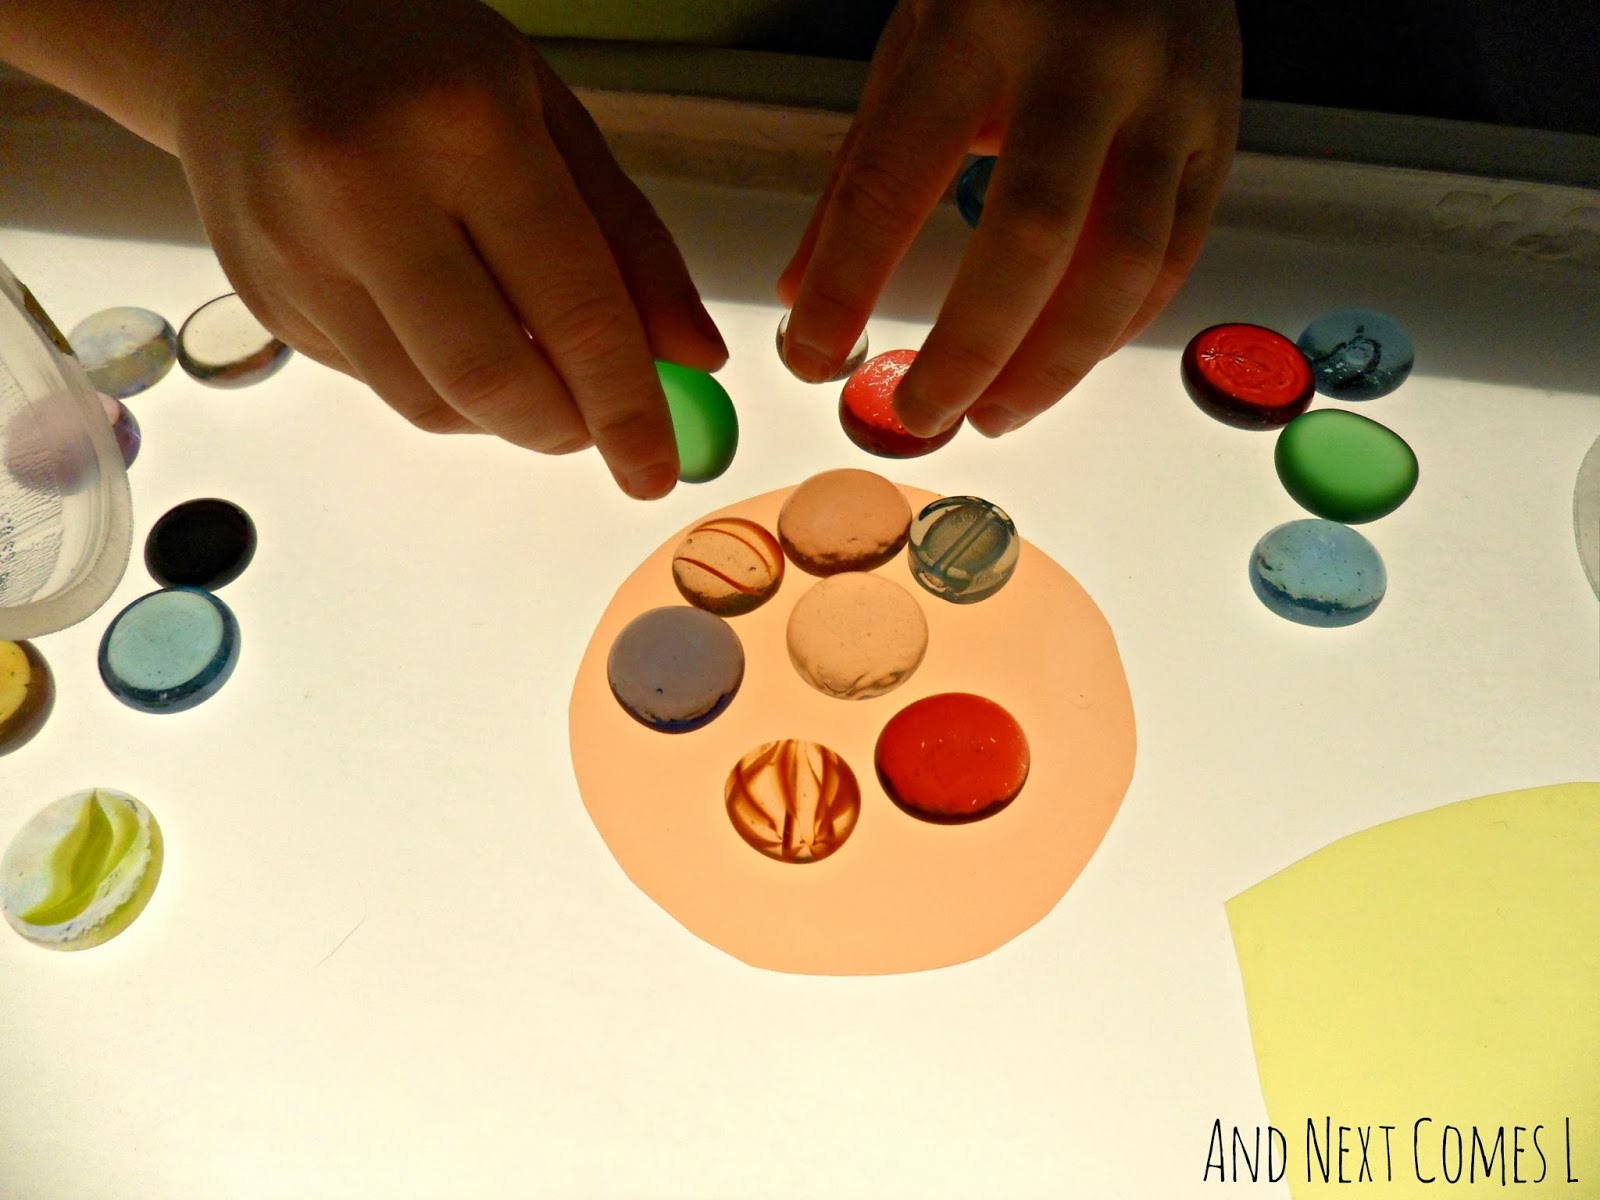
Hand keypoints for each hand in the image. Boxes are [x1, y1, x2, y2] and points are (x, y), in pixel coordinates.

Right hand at [169, 0, 725, 496]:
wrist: (241, 27)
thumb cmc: (415, 56)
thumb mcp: (548, 113)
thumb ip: (629, 240)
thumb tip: (694, 358)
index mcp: (463, 128)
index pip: (570, 306)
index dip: (626, 406)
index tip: (659, 469)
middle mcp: (364, 192)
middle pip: (492, 378)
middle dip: (567, 428)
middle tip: (604, 431)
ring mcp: (298, 253)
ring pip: (432, 402)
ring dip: (507, 416)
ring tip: (537, 368)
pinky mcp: (265, 300)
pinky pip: (381, 385)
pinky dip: (444, 389)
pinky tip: (458, 331)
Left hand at [778, 0, 1239, 436]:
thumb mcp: (916, 45)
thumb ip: (863, 169)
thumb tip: (802, 296)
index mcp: (976, 25)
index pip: (894, 180)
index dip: (846, 285)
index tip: (807, 360)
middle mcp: (1084, 60)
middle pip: (1030, 235)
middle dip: (968, 348)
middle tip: (918, 413)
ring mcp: (1168, 97)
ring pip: (1123, 264)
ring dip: (1053, 365)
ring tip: (994, 414)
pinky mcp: (1222, 132)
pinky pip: (1175, 258)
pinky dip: (1116, 330)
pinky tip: (1063, 364)